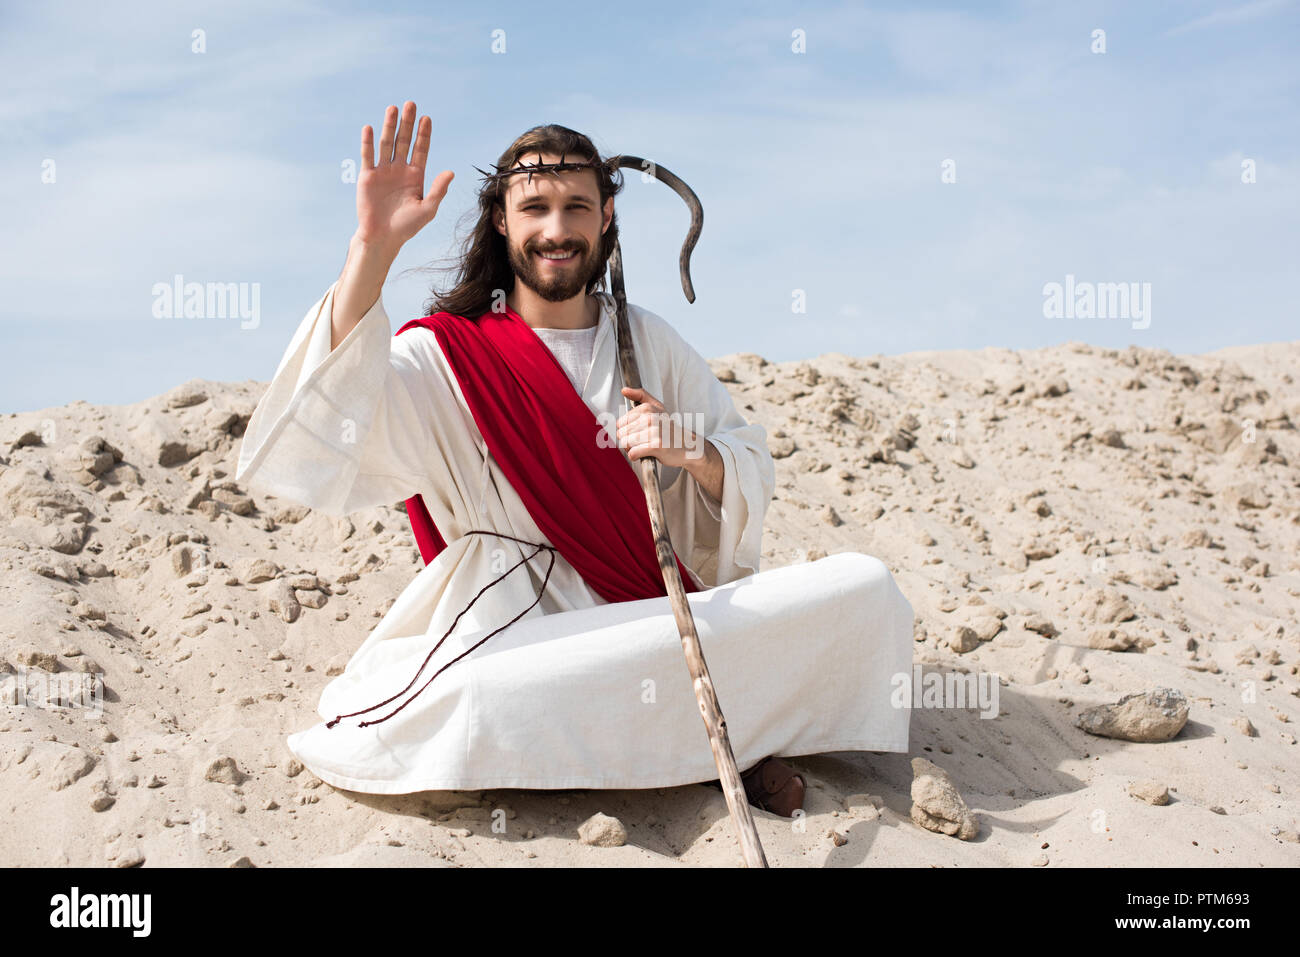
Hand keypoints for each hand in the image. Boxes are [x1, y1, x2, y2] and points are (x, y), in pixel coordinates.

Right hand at [355, 101, 454, 254]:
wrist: (383, 237)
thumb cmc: (407, 226)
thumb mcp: (427, 209)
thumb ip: (438, 190)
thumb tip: (451, 172)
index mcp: (415, 175)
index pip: (421, 150)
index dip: (423, 134)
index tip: (427, 118)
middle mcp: (399, 169)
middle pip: (404, 141)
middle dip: (407, 123)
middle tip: (410, 104)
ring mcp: (383, 171)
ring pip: (387, 144)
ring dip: (390, 126)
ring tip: (392, 108)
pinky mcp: (368, 176)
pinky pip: (368, 156)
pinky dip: (368, 142)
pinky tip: (369, 128)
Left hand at [616, 387, 705, 468]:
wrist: (687, 447)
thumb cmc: (669, 429)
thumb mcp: (657, 407)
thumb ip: (640, 396)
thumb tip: (624, 390)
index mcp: (647, 408)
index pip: (620, 423)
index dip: (627, 430)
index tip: (638, 431)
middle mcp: (650, 418)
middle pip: (621, 434)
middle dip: (629, 440)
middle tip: (643, 441)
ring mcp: (654, 432)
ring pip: (626, 444)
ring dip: (632, 449)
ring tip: (645, 446)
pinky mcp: (656, 446)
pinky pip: (633, 453)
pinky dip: (636, 456)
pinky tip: (645, 453)